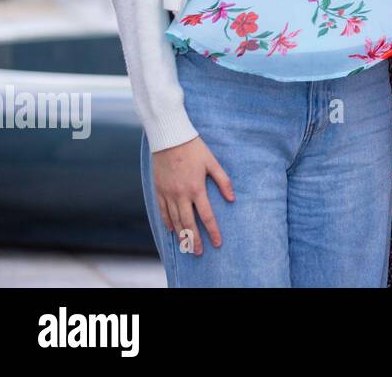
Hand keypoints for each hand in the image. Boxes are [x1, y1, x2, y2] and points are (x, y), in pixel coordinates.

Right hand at [151, 136, 234, 256]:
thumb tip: (232, 199)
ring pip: (174, 220)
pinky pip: (162, 211)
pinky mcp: (159, 190)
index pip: (206, 215)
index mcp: (196, 188)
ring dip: (181, 234)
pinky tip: (172, 230)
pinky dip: (167, 222)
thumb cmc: (194, 149)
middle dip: (195, 239)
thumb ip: (223, 181)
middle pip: (188, 223)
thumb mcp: (212, 162)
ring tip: (187, 246)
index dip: (213, 231)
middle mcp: (181, 194)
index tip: (217, 243)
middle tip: (200, 252)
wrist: (169, 139)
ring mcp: (168, 193)